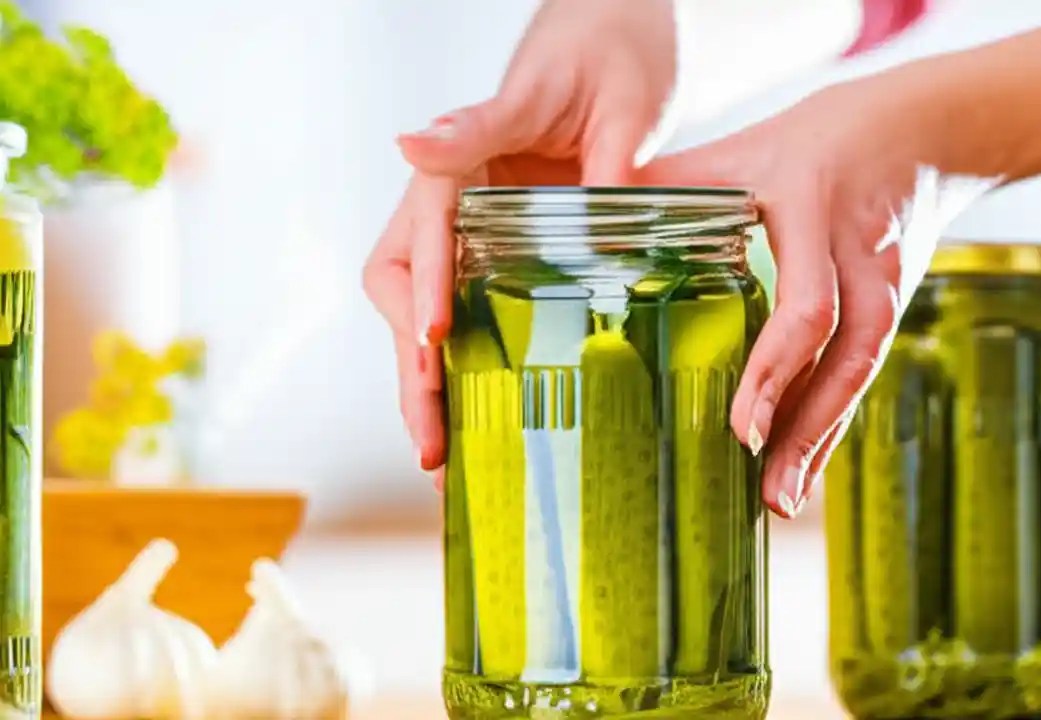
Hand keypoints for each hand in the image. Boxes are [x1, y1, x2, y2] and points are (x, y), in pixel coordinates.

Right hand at [362, 0, 675, 480]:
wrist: (625, 41)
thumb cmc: (603, 56)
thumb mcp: (559, 90)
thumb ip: (494, 122)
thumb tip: (412, 148)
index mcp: (464, 152)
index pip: (425, 222)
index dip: (427, 286)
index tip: (433, 343)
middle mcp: (455, 194)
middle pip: (405, 282)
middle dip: (412, 362)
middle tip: (430, 437)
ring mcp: (475, 226)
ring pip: (425, 306)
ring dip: (427, 378)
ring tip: (441, 452)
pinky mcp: (502, 249)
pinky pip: (470, 309)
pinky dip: (466, 364)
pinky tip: (480, 414)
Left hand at [640, 62, 983, 518]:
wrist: (924, 131)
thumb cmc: (817, 138)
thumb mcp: (743, 148)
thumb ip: (670, 183)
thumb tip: (584, 216)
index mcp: (815, 210)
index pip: (808, 303)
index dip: (779, 367)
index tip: (745, 427)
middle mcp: (862, 255)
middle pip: (848, 353)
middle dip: (809, 424)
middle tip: (767, 492)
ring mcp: (891, 285)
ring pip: (862, 371)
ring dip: (822, 437)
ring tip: (779, 501)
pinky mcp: (897, 308)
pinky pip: (864, 372)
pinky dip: (833, 421)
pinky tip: (802, 467)